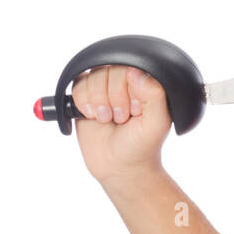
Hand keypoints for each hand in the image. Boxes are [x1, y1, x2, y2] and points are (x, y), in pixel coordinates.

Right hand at [71, 65, 173, 185]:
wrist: (120, 167)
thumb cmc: (142, 145)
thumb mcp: (157, 122)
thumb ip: (154, 95)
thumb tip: (136, 72)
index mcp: (146, 84)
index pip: (130, 67)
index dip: (128, 89)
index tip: (135, 110)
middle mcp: (125, 83)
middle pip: (108, 70)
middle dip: (112, 98)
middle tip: (121, 118)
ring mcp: (104, 89)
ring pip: (92, 76)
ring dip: (97, 101)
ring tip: (107, 119)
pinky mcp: (86, 98)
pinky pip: (77, 85)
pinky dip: (82, 101)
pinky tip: (93, 116)